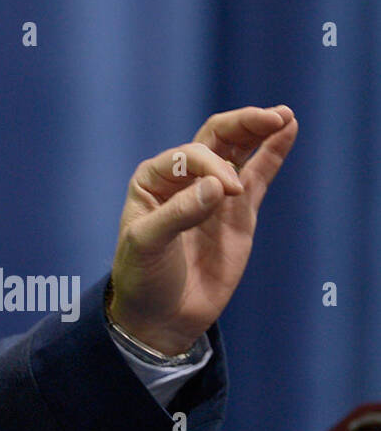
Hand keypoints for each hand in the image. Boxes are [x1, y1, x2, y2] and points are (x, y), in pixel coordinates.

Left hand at [109, 105, 298, 355]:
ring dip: (259, 130)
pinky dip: (272, 153)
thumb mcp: (148, 244)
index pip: (191, 155)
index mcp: (154, 179)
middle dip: (242, 125)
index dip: (212, 166)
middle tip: (272, 117)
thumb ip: (179, 214)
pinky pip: (258, 176)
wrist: (161, 315)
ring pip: (238, 152)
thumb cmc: (143, 276)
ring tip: (283, 115)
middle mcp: (184, 179)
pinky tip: (287, 130)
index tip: (228, 194)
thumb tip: (218, 186)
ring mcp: (213, 194)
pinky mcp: (238, 213)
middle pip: (215, 139)